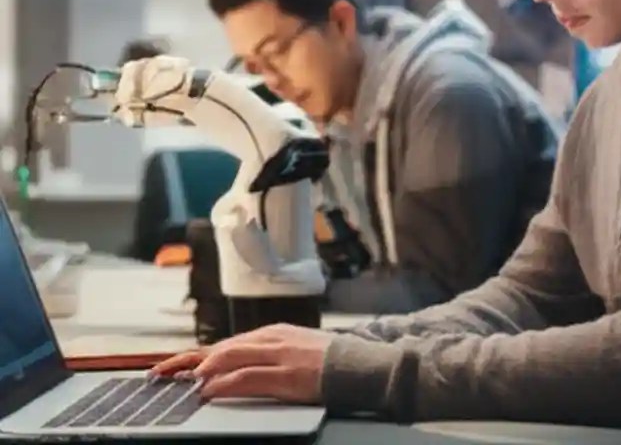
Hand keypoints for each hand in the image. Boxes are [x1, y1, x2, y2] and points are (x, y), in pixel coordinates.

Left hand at [149, 324, 334, 402]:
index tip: (173, 366)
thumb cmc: (330, 361)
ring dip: (199, 370)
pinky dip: (222, 383)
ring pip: (228, 357)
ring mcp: (279, 356)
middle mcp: (272, 339)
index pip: (225, 343)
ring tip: (176, 381)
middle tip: (159, 372)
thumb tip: (236, 366)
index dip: (195, 355)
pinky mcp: (286, 375)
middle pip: (219, 348)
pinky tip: (207, 390)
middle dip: (186, 361)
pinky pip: (246, 377)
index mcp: (273, 333)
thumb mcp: (296, 348)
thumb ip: (268, 352)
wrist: (360, 366)